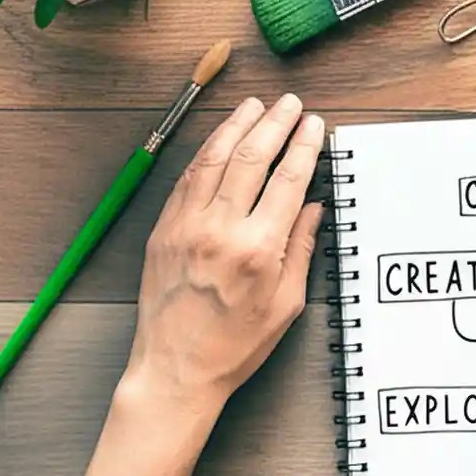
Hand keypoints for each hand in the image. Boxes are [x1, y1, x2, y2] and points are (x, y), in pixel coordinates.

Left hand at [124, 94, 324, 411]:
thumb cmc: (233, 346)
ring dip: (236, 126)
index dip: (303, 146)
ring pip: (213, 159)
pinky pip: (186, 179)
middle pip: (251, 158)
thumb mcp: (287, 304)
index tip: (313, 125)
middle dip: (274, 124)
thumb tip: (312, 208)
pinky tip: (219, 139)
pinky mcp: (163, 230)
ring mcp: (186, 226)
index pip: (287, 180)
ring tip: (254, 106)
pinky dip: (205, 153)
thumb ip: (301, 249)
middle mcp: (220, 230)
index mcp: (258, 249)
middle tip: (290, 104)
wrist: (175, 370)